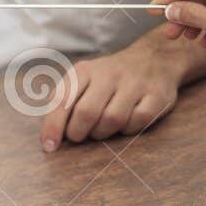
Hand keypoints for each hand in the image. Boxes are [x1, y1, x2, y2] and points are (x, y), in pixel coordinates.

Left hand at [38, 43, 180, 149]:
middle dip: (79, 132)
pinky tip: (126, 123)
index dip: (53, 126)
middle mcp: (109, 74)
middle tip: (80, 136)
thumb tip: (49, 139)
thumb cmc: (109, 78)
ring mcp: (135, 84)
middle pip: (87, 112)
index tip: (49, 146)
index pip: (63, 99)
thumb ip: (63, 104)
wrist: (154, 58)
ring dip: (103, 133)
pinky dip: (128, 129)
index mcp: (85, 70)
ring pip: (112, 119)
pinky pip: (138, 121)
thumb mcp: (83, 80)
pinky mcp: (156, 96)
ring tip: (102, 128)